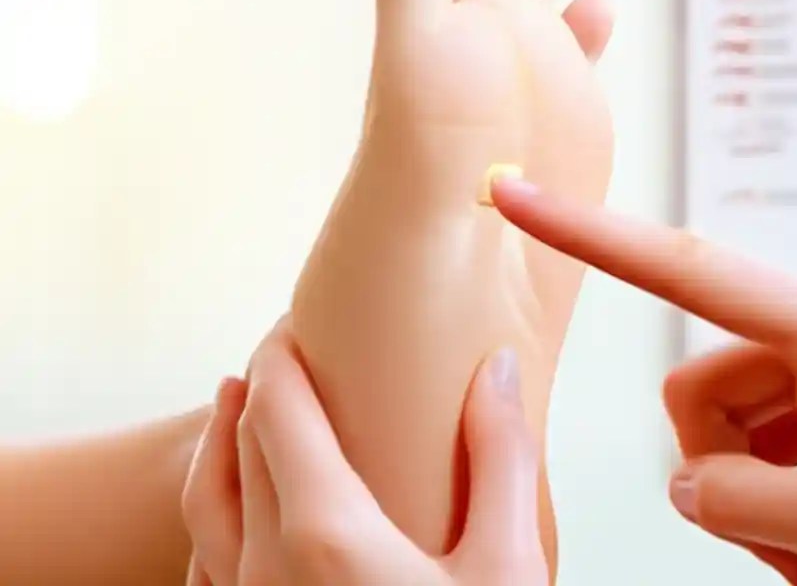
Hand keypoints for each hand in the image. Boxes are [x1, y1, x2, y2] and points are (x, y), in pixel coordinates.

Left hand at [182, 320, 546, 585]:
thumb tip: (499, 369)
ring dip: (217, 448)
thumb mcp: (506, 569)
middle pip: (240, 449)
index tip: (292, 323)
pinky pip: (204, 569)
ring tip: (233, 410)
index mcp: (325, 533)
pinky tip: (228, 523)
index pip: (279, 412)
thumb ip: (500, 459)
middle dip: (256, 390)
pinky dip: (209, 521)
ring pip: (203, 509)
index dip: (281, 357)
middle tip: (280, 353)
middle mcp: (264, 569)